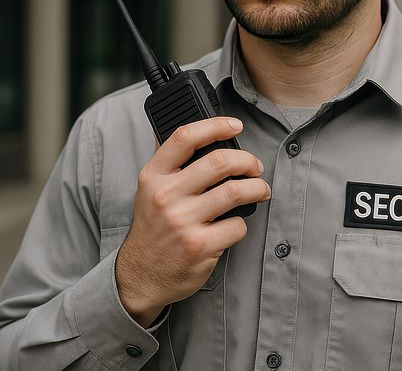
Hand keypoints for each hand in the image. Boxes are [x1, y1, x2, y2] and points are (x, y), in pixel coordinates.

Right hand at [115, 117, 270, 326]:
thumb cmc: (153, 229)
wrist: (140, 275)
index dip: (215, 125)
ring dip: (257, 189)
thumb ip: (169, 163)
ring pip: (236, 192)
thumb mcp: (149, 191)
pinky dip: (243, 224)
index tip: (235, 125)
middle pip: (219, 162)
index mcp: (153, 176)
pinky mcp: (200, 247)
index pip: (185, 137)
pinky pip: (237, 225)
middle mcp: (166, 196)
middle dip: (248, 161)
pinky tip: (235, 225)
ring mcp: (183, 222)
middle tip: (255, 167)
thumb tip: (198, 132)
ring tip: (260, 190)